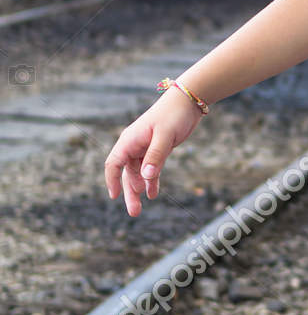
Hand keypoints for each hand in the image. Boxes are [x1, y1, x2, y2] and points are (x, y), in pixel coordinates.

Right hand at [104, 87, 202, 216]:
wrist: (188, 102)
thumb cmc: (174, 115)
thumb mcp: (165, 136)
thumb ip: (156, 156)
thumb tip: (146, 177)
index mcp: (130, 140)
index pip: (114, 163)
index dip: (111, 180)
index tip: (114, 196)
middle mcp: (134, 145)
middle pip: (125, 173)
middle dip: (128, 192)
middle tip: (134, 212)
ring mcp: (145, 148)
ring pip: (138, 173)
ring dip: (139, 189)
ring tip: (141, 208)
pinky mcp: (157, 149)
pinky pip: (150, 169)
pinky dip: (151, 181)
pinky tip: (153, 193)